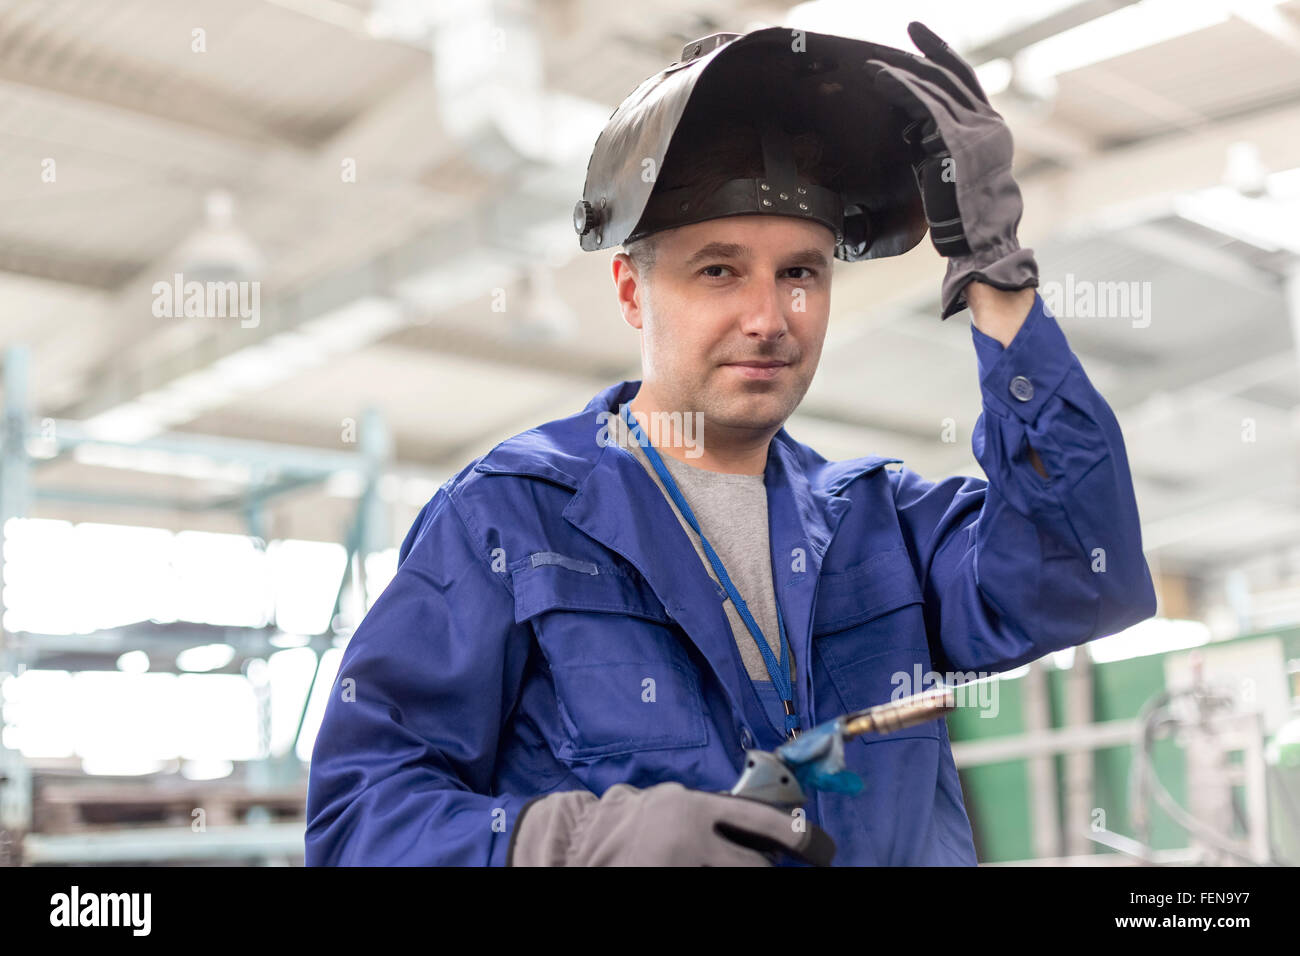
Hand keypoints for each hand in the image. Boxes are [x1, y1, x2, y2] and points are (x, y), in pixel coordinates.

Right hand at [507, 781, 835, 865]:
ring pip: (733, 882)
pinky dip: (711, 885)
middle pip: (754, 866)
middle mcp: (690, 839)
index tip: (817, 848)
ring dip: (734, 877)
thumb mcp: (675, 804)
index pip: (764, 822)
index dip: (798, 837)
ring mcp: (679, 868)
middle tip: (756, 865)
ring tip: (714, 868)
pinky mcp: (670, 886)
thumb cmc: (635, 821)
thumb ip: (714, 814)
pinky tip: (701, 876)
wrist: (580, 845)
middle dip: (759, 869)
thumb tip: (768, 835)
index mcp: (694, 808)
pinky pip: (707, 891)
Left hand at [865, 21, 1038, 319]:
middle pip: (954, 75)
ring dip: (903, 71)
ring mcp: (975, 130)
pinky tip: (878, 77)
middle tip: (912, 28)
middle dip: (931, 49)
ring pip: (934, 87)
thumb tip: (912, 134)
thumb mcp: (952, 175)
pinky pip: (921, 104)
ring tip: (874, 63)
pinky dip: (898, 87)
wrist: (982, 245)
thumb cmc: (963, 223)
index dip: (947, 59)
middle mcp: (988, 123)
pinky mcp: (955, 141)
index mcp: (991, 130)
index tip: (926, 42)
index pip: (968, 84)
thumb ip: (939, 149)